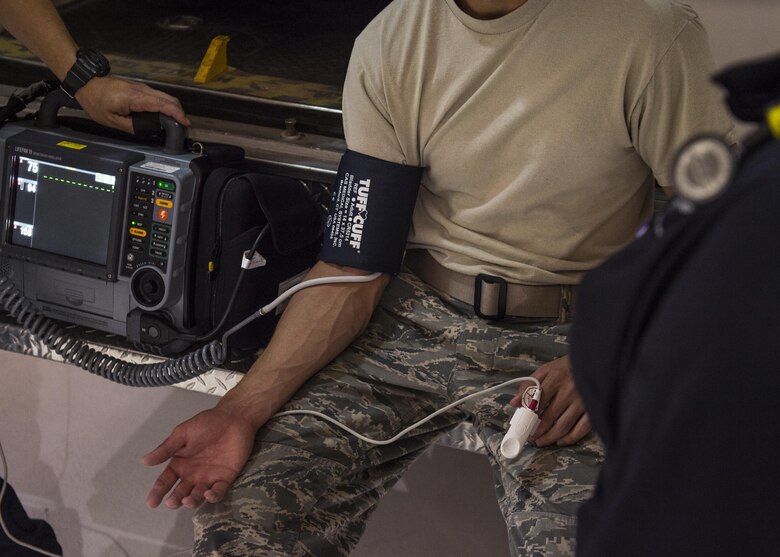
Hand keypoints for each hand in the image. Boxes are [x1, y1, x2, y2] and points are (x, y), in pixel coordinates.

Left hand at [75, 76, 189, 133]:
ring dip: (173, 107)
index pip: (162, 104)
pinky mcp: (139, 88)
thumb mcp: (110, 120)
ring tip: (176, 120)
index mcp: (134, 98)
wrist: (87, 83)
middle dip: (179, 111)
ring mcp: (140, 87)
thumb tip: (146, 131)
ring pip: (164, 96)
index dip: (176, 113)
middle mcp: (140, 89)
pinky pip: (157, 95)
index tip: (185, 122)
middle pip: (168, 98)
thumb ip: (130, 127)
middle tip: (183, 125)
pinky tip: (165, 113)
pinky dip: (166, 104)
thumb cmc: (95, 100)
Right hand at [142, 406, 255, 509]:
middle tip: (172, 502)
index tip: (151, 503)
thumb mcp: (182, 434)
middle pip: (180, 492)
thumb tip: (144, 461)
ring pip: (198, 496)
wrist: (233, 418)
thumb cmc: (206, 424)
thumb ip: (166, 449)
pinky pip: (218, 492)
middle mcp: (192, 474)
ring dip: (192, 501)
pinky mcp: (225, 478)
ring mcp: (208, 477)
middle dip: (175, 500)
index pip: (165, 482)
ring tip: (187, 500)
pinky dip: (213, 496)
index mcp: (179, 464)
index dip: (157, 493)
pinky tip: (208, 494)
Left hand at [510, 355, 590, 446]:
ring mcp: (583, 401)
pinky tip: (560, 441)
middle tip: (530, 437)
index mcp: (556, 378)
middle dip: (538, 430)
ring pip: (564, 425)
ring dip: (550, 437)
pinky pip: (582, 428)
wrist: (593, 362)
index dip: (528, 416)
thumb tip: (514, 403)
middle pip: (550, 416)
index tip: (522, 425)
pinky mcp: (593, 408)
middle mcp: (569, 390)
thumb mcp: (546, 370)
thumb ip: (529, 385)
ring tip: (540, 441)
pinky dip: (570, 438)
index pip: (537, 401)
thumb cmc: (566, 367)